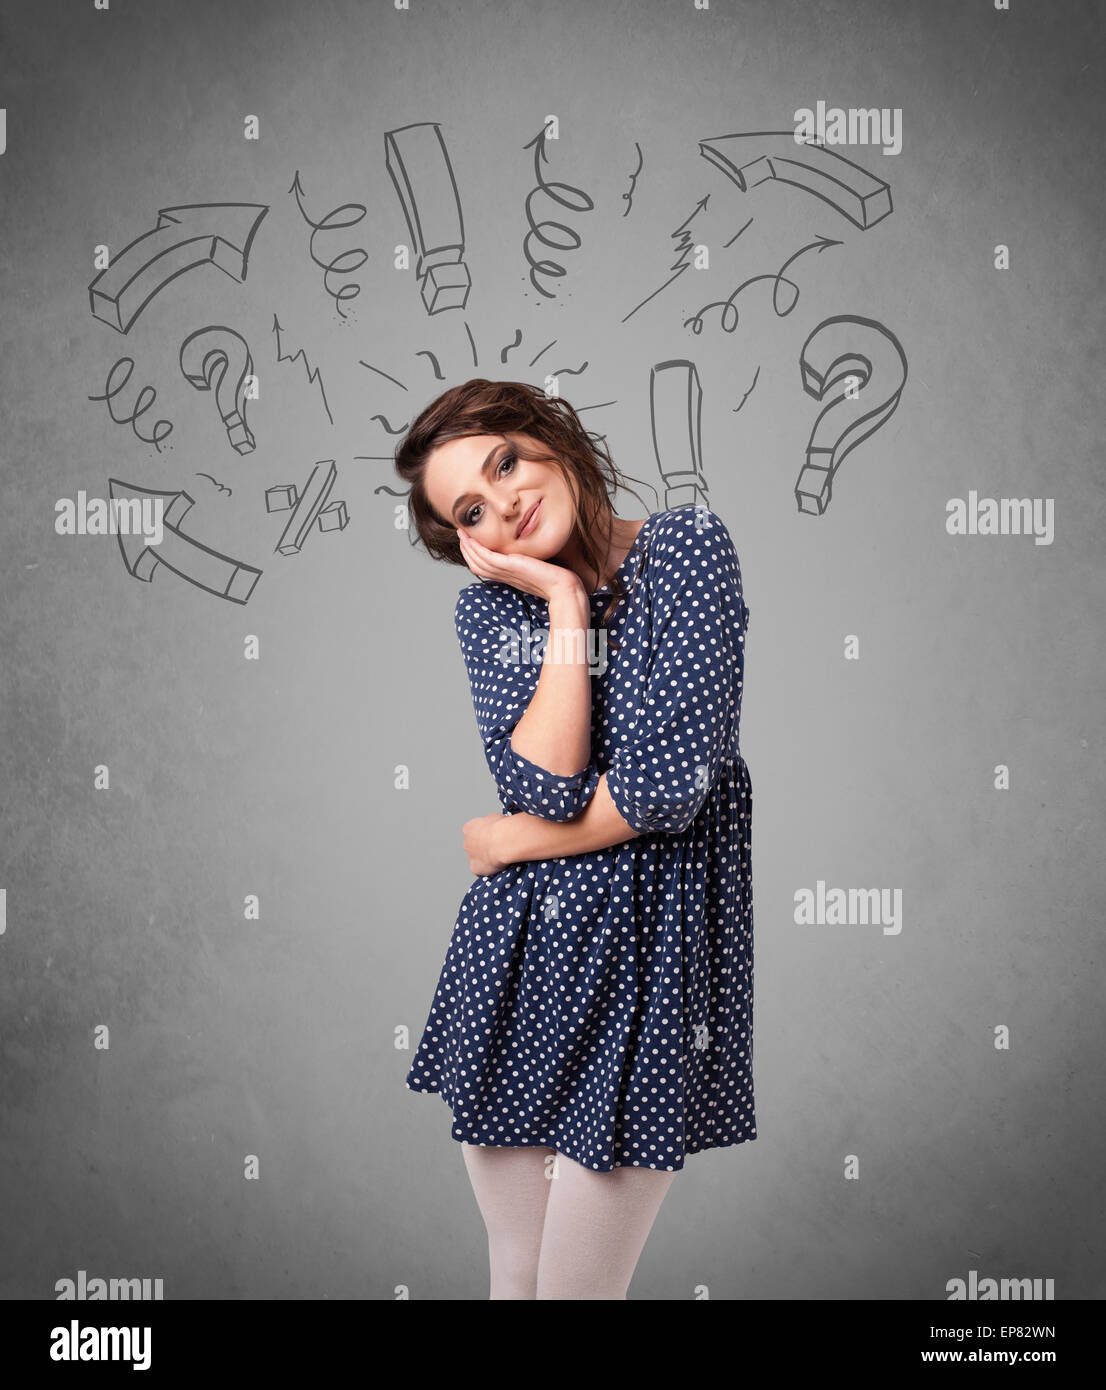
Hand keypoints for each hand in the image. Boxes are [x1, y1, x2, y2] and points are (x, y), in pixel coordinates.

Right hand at [458, 527, 585, 605]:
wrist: (564, 589)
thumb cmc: (557, 581)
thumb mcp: (539, 569)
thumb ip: (531, 563)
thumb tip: (534, 556)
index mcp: (511, 577)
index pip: (486, 568)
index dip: (474, 555)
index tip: (470, 541)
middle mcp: (506, 576)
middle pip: (477, 565)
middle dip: (467, 549)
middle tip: (460, 533)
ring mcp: (507, 572)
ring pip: (478, 562)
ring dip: (467, 547)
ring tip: (461, 533)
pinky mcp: (511, 567)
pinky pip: (487, 558)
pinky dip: (476, 549)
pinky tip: (470, 539)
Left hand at [463, 811, 511, 875]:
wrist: (504, 840)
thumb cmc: (502, 827)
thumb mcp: (496, 817)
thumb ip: (491, 822)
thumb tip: (496, 824)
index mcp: (469, 828)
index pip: (473, 832)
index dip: (484, 835)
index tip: (493, 836)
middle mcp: (466, 842)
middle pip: (473, 847)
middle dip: (483, 847)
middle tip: (497, 847)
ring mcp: (470, 856)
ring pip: (477, 859)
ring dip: (485, 859)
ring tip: (500, 857)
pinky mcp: (475, 868)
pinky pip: (480, 871)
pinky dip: (487, 870)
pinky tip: (497, 866)